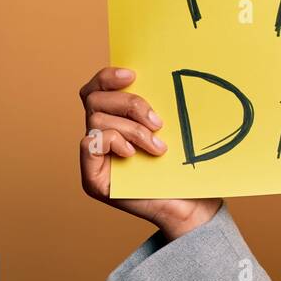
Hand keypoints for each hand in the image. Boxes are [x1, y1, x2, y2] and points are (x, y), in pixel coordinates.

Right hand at [78, 66, 221, 240]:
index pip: (98, 88)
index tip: (132, 74)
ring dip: (131, 129)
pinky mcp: (93, 179)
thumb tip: (161, 75)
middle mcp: (100, 136)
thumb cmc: (185, 167)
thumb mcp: (175, 129)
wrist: (192, 206)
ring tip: (157, 147)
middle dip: (129, 104)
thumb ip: (158, 106)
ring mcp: (95, 158)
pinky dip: (113, 141)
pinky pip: (89, 144)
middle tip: (157, 122)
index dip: (108, 76)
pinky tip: (133, 154)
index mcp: (117, 119)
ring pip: (96, 120)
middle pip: (94, 99)